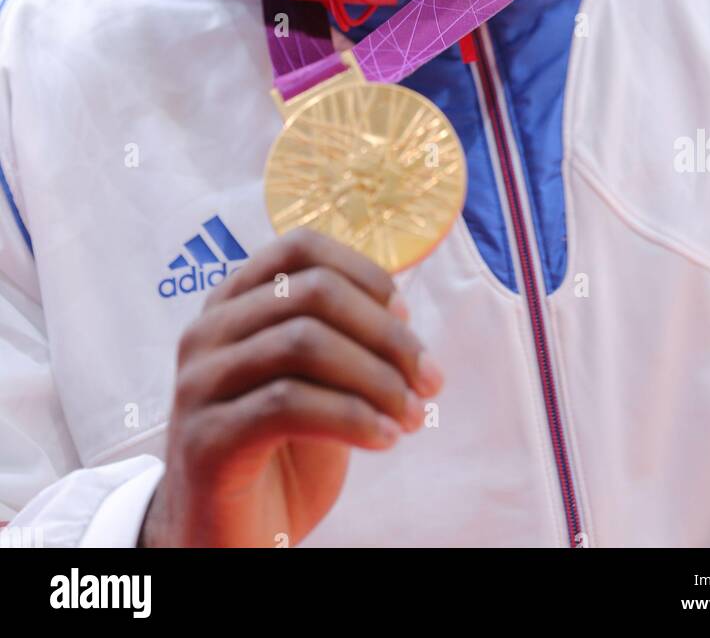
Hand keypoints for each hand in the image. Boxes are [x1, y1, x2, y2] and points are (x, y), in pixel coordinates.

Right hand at [138, 228, 442, 547]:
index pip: (300, 249)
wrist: (223, 539)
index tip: (407, 318)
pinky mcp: (205, 438)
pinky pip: (288, 404)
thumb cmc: (277, 456)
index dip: (365, 273)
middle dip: (385, 333)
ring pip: (303, 342)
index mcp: (232, 305)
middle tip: (429, 379)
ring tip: (413, 416)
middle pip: (312, 292)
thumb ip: (342, 341)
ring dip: (377, 378)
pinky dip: (352, 417)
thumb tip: (401, 312)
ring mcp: (199, 383)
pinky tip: (385, 439)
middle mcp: (207, 332)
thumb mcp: (315, 384)